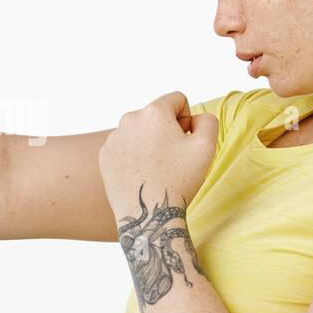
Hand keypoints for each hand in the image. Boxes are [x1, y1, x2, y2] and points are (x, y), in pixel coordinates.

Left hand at [98, 91, 217, 223]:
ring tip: (156, 169)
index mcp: (153, 112)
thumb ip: (207, 120)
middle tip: (172, 158)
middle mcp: (129, 119)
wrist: (149, 213)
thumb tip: (193, 118)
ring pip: (139, 132)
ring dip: (149, 143)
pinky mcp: (104, 155)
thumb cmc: (179, 179)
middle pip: (156, 116)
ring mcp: (113, 138)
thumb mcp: (206, 146)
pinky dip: (134, 156)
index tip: (185, 141)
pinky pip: (125, 147)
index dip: (187, 119)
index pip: (177, 100)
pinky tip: (142, 175)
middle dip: (166, 131)